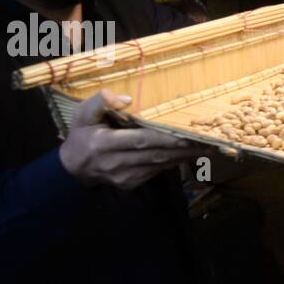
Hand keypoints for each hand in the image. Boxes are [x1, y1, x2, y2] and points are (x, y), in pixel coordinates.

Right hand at [58, 89, 199, 189]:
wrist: (74, 167)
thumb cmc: (82, 134)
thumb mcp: (82, 113)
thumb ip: (101, 101)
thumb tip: (127, 99)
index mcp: (105, 143)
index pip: (140, 140)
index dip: (164, 139)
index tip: (186, 136)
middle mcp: (116, 162)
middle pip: (156, 155)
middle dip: (183, 150)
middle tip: (208, 143)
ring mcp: (125, 176)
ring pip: (159, 165)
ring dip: (183, 158)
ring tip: (206, 148)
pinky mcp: (131, 183)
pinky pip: (156, 171)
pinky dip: (173, 163)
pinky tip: (189, 155)